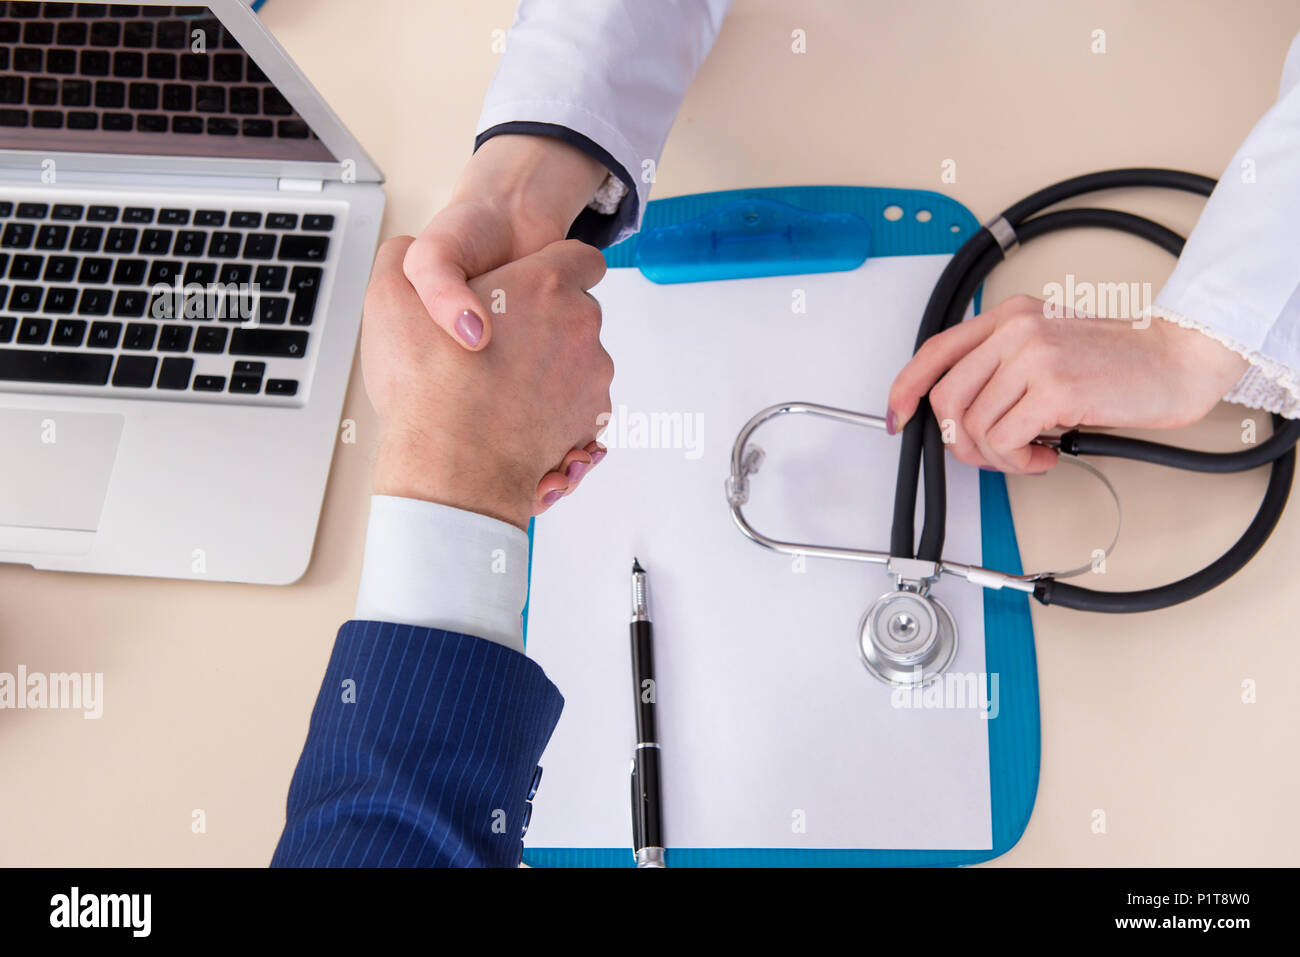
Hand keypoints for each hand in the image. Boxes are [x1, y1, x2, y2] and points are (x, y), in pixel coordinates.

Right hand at [400, 134, 610, 505]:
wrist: (452, 465)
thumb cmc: (427, 385)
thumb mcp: (391, 297)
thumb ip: (403, 259)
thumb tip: (407, 250)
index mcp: (543, 285)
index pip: (579, 257)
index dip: (554, 268)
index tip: (530, 287)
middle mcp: (580, 326)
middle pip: (577, 313)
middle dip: (547, 324)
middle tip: (501, 347)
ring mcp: (593, 375)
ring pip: (579, 363)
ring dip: (551, 372)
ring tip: (502, 392)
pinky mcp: (590, 419)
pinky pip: (579, 407)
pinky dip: (557, 414)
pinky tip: (516, 422)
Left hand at [887, 294, 1247, 473]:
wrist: (1176, 360)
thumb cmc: (1117, 361)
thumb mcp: (1048, 346)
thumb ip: (1002, 366)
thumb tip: (958, 414)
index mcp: (1008, 315)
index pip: (935, 351)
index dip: (906, 388)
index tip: (898, 416)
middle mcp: (1015, 329)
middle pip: (947, 400)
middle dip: (960, 442)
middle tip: (993, 453)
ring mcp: (1033, 356)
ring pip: (974, 428)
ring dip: (999, 457)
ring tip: (1031, 452)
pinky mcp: (1053, 389)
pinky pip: (1005, 441)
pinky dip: (1020, 461)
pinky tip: (1046, 453)